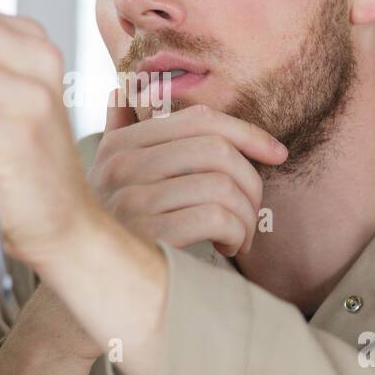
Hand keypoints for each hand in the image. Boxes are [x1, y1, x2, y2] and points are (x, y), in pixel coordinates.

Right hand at [88, 96, 288, 257]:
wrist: (97, 284)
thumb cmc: (119, 231)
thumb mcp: (108, 178)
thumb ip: (117, 132)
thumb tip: (122, 90)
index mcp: (120, 146)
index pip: (199, 119)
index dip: (248, 133)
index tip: (277, 154)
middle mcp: (121, 167)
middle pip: (217, 151)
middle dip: (251, 184)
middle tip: (252, 211)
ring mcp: (132, 200)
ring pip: (222, 187)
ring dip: (246, 216)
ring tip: (239, 236)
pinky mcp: (149, 235)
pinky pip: (216, 218)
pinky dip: (235, 234)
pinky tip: (226, 248)